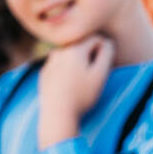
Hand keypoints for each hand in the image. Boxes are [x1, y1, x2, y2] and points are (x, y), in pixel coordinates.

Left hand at [37, 34, 114, 148]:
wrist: (57, 114)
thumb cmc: (81, 96)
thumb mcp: (100, 75)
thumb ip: (107, 54)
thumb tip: (107, 42)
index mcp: (74, 49)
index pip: (96, 39)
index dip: (104, 51)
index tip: (104, 67)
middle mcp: (60, 50)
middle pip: (82, 46)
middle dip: (90, 57)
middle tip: (93, 77)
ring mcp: (49, 61)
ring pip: (70, 55)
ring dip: (78, 63)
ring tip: (81, 82)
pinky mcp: (44, 73)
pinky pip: (59, 66)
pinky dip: (67, 71)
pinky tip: (69, 87)